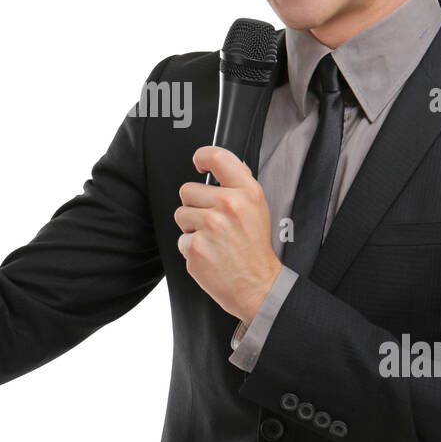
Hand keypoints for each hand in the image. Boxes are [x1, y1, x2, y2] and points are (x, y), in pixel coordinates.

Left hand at [174, 145, 281, 323]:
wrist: (257, 285)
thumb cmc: (255, 248)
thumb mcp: (259, 208)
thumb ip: (241, 183)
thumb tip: (228, 164)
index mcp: (247, 192)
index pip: (217, 156)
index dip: (202, 157)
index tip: (199, 164)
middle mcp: (229, 205)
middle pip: (188, 190)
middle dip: (195, 205)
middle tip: (214, 222)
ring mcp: (211, 226)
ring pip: (181, 214)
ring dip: (192, 227)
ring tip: (213, 238)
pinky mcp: (196, 246)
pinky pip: (181, 239)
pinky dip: (192, 247)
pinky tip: (210, 253)